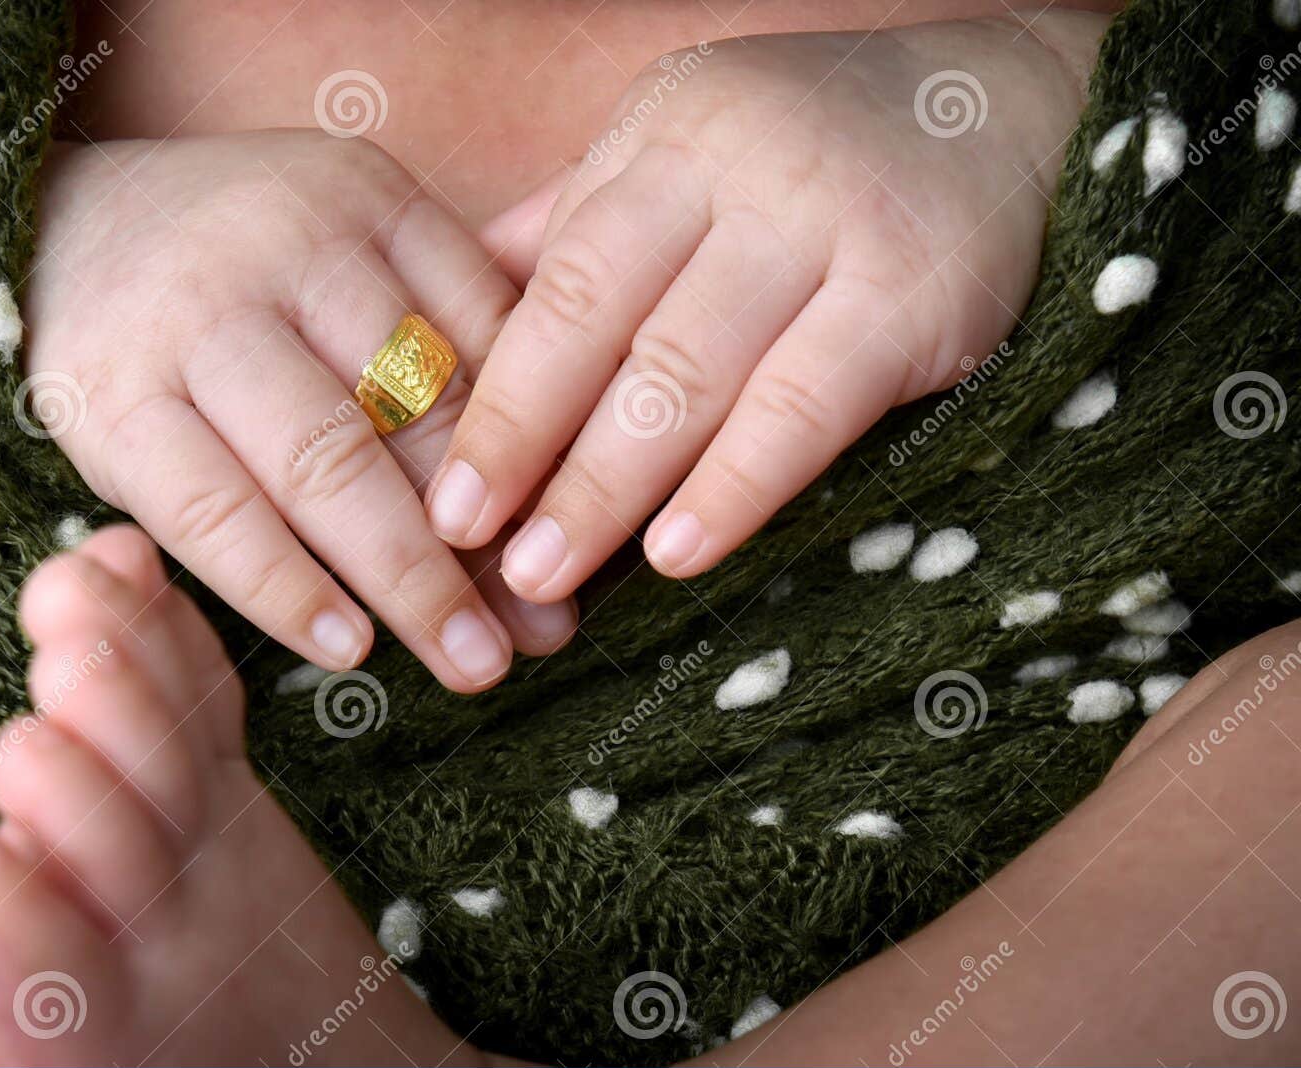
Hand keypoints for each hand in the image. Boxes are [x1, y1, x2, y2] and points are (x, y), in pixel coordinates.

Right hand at [23, 133, 577, 693]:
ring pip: (326, 464)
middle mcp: (288, 244)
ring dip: (409, 578)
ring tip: (472, 662)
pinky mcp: (112, 402)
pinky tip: (347, 646)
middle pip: (416, 409)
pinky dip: (284, 587)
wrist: (56, 228)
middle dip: (488, 538)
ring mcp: (195, 321)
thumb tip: (560, 502)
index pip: (486, 341)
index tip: (577, 550)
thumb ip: (451, 341)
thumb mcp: (356, 253)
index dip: (541, 457)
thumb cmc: (249, 268)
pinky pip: (212, 513)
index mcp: (371, 202)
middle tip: (543, 634)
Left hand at [431, 12, 1106, 598]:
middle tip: (475, 556)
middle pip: (604, 326)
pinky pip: (806, 403)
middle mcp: (735, 168)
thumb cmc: (815, 157)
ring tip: (547, 575)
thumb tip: (458, 322)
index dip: (496, 400)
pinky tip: (678, 553)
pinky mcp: (914, 292)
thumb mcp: (688, 156)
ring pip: (690, 371)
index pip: (556, 282)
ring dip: (609, 487)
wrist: (1005, 111)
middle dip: (529, 452)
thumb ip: (579, 229)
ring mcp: (828, 224)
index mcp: (663, 139)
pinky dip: (736, 484)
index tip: (443, 502)